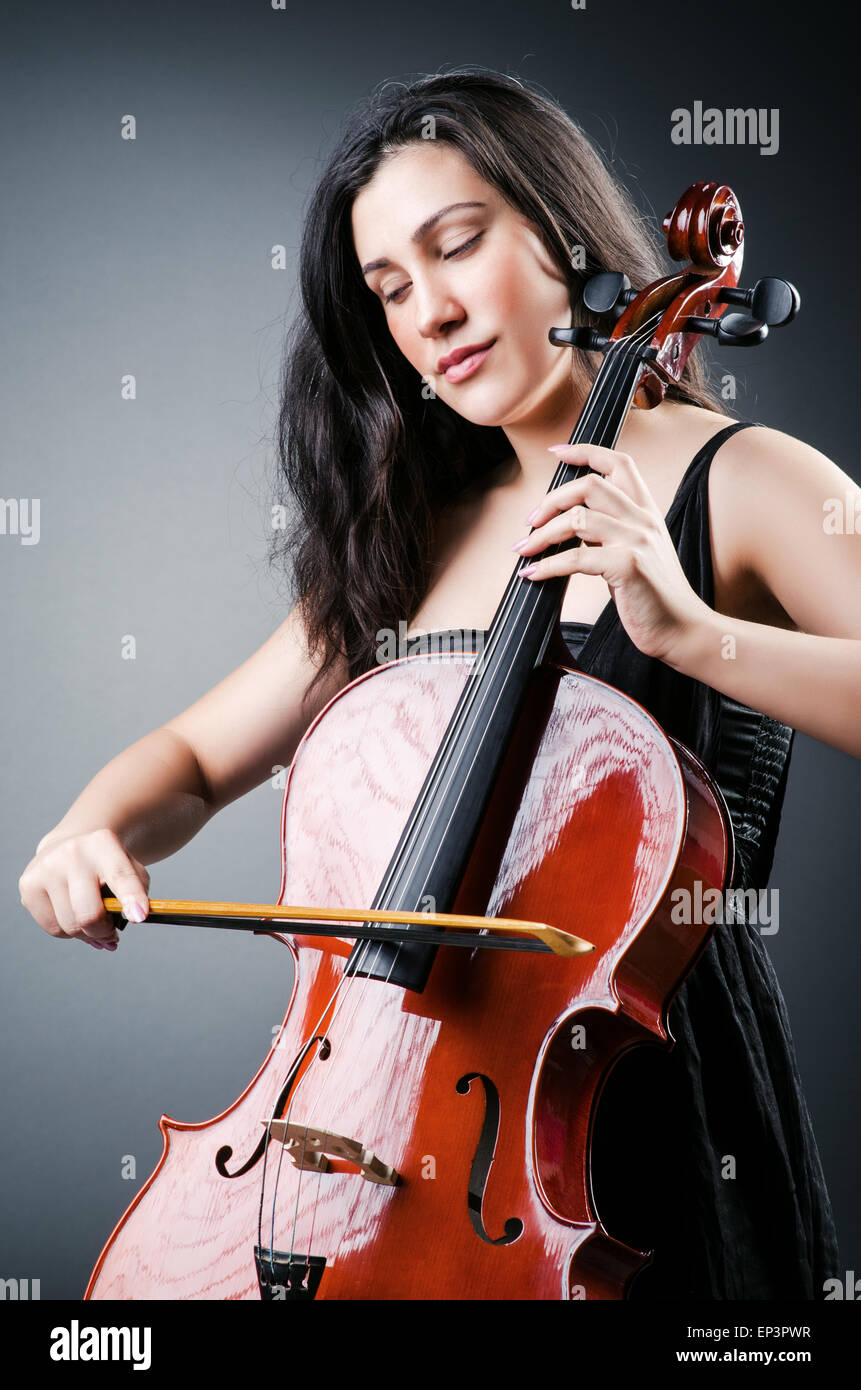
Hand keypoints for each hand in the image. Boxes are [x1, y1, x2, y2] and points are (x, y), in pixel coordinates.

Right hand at [18, 829, 150, 950]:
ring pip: (70, 926)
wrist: (71, 844)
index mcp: (103, 843)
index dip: (131, 898)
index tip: (139, 917)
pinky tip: (72, 915)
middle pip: (89, 913)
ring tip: (92, 922)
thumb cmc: (106, 864)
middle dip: (104, 932)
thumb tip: (129, 921)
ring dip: (86, 934)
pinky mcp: (28, 885)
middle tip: (111, 933)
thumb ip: (137, 893)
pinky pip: (52, 928)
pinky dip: (67, 931)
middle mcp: (72, 852)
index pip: (120, 876)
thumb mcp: (130, 868)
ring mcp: (46, 868)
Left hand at [512, 442, 709, 663]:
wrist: (681, 630)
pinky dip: (547, 566)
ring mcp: (637, 541)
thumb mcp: (636, 552)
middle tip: (530, 522)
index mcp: (646, 511)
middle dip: (551, 500)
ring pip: (578, 518)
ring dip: (541, 534)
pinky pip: (576, 559)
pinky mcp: (629, 566)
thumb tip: (568, 522)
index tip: (556, 452)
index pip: (619, 463)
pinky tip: (533, 574)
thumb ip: (610, 531)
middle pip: (590, 485)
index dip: (585, 451)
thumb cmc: (653, 597)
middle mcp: (643, 520)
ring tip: (523, 550)